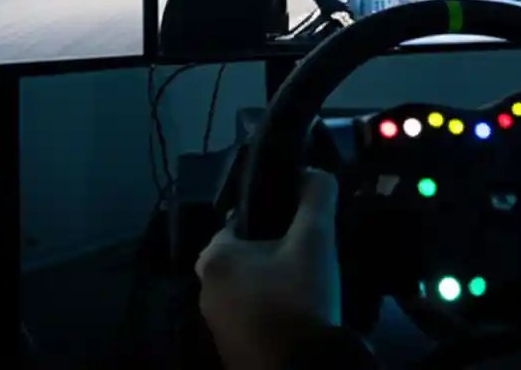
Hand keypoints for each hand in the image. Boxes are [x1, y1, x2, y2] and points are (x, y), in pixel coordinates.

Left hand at [196, 169, 342, 369]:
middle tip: (308, 256)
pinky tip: (297, 315)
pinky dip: (270, 312)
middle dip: (273, 253)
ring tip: (307, 287)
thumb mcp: (315, 240)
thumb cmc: (299, 298)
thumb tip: (315, 171)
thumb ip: (316, 198)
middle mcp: (204, 288)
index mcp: (214, 257)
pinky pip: (251, 317)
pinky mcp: (228, 349)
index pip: (240, 220)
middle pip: (245, 255)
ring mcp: (214, 323)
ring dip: (272, 284)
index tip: (300, 226)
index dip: (272, 218)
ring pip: (248, 288)